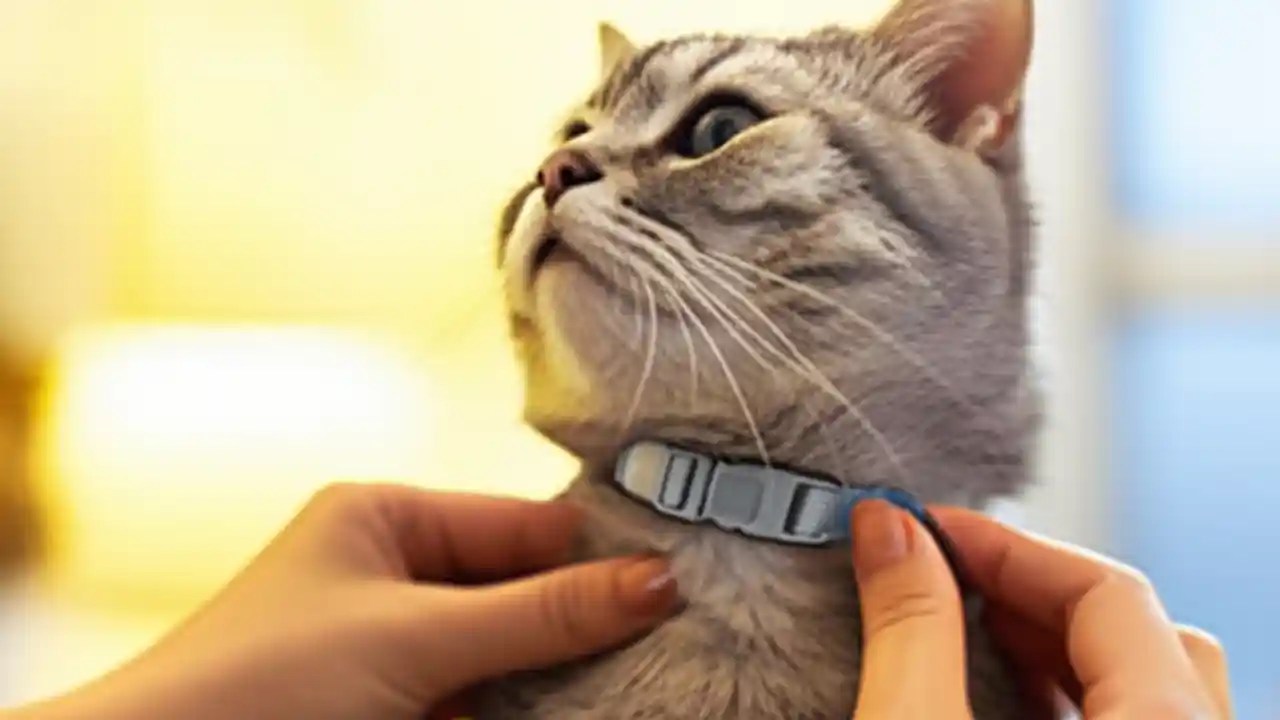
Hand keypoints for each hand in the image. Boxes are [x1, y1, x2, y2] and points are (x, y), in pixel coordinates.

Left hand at [12, 485, 679, 719]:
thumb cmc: (257, 686)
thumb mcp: (413, 638)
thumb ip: (538, 613)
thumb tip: (657, 580)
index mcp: (385, 517)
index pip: (523, 526)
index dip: (599, 554)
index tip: (681, 578)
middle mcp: (392, 573)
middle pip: (523, 591)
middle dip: (587, 621)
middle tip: (678, 638)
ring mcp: (394, 646)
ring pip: (510, 652)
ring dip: (564, 673)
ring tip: (647, 678)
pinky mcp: (396, 705)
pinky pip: (485, 697)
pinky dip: (528, 707)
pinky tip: (578, 708)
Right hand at [849, 501, 1231, 718]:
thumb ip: (911, 628)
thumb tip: (888, 529)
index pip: (1108, 591)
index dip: (1006, 546)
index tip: (925, 530)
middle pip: (1137, 633)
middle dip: (1029, 592)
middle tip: (941, 582)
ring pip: (1141, 690)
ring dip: (1046, 647)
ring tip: (959, 641)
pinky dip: (1062, 702)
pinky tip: (988, 707)